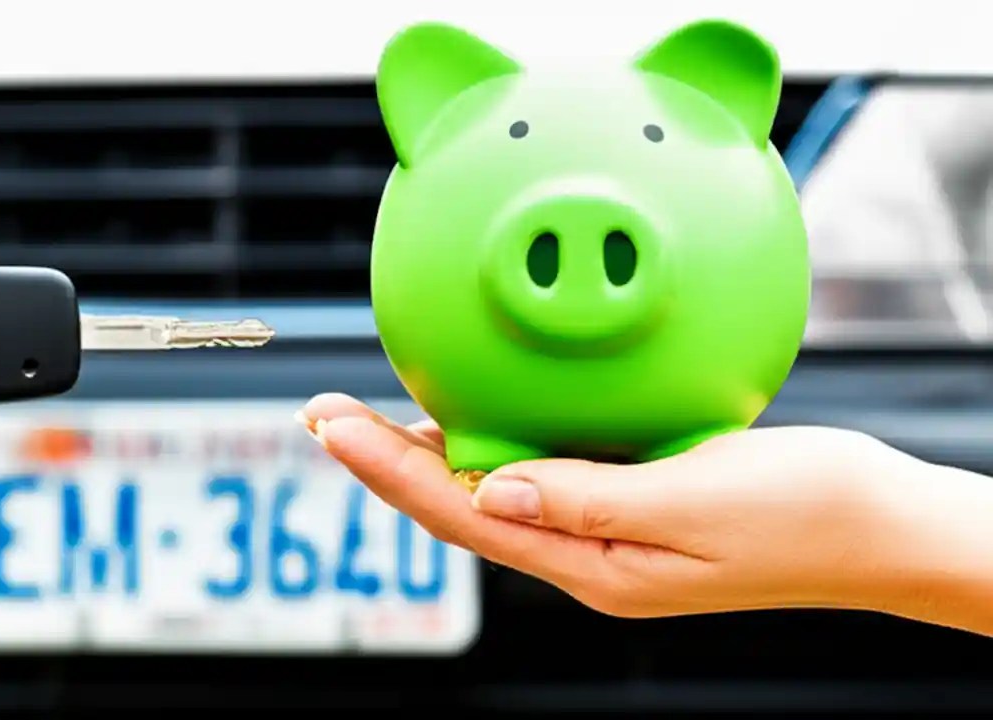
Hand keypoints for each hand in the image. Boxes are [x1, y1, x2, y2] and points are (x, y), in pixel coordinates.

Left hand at [300, 393, 992, 635]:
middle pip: (464, 508)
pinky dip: (494, 444)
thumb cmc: (807, 513)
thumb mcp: (696, 501)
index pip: (465, 516)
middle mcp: (589, 558)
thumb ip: (587, 496)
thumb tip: (489, 489)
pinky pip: (541, 476)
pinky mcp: (633, 504)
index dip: (390, 471)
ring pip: (495, 493)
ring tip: (371, 422)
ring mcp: (609, 535)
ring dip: (430, 456)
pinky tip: (472, 421)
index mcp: (596, 568)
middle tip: (325, 416)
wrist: (881, 524)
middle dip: (389, 463)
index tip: (332, 427)